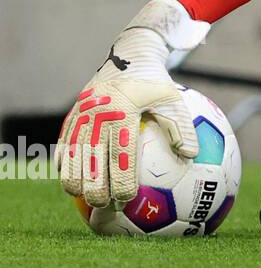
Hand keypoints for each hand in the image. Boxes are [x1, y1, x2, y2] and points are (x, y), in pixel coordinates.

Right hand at [58, 0, 209, 205]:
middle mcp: (95, 121)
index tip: (129, 201)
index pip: (120, 163)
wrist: (125, 59)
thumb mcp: (174, 100)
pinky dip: (68, 172)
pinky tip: (80, 184)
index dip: (122, 188)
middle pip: (89, 173)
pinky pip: (62, 155)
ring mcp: (77, 122)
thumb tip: (191, 156)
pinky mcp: (67, 123)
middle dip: (97, 197)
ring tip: (93, 201)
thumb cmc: (155, 83)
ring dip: (79, 189)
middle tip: (109, 209)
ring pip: (69, 168)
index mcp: (122, 117)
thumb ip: (182, 128)